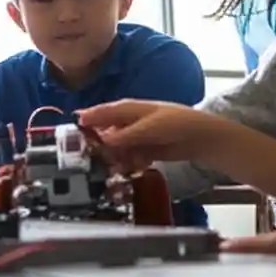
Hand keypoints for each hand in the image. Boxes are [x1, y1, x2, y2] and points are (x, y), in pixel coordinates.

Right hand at [76, 99, 223, 173]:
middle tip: (90, 156)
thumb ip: (125, 135)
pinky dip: (129, 163)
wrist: (201, 137)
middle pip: (108, 132)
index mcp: (128, 109)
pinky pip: (130, 158)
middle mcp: (130, 122)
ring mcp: (138, 137)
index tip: (74, 126)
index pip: (103, 112)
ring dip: (115, 157)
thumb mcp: (148, 128)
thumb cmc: (174, 123)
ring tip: (113, 166)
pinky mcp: (146, 151)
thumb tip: (103, 141)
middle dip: (100, 144)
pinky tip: (130, 168)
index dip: (88, 118)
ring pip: (118, 148)